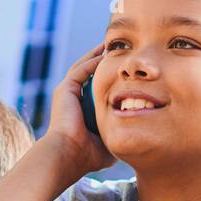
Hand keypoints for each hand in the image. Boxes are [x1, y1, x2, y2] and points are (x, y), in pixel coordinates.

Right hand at [45, 43, 114, 176]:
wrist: (69, 155)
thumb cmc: (87, 156)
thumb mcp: (108, 142)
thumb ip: (118, 133)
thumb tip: (135, 132)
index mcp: (81, 111)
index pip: (96, 89)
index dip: (109, 79)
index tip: (124, 72)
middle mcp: (72, 100)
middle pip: (88, 74)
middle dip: (102, 62)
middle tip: (118, 51)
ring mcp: (67, 94)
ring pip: (83, 68)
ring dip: (96, 56)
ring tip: (111, 45)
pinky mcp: (65, 90)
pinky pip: (80, 70)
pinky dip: (92, 61)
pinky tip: (105, 53)